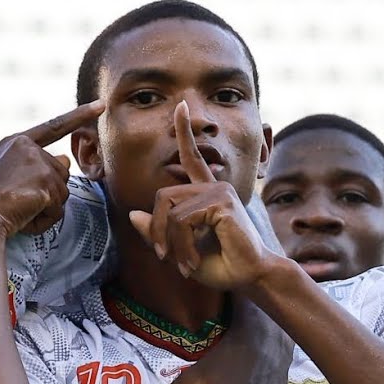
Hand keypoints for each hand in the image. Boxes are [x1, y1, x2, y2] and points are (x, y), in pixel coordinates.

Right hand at [0, 100, 103, 236]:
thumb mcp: (8, 176)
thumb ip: (35, 164)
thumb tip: (66, 158)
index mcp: (16, 142)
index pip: (54, 127)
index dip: (79, 116)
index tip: (100, 105)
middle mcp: (28, 148)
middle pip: (60, 171)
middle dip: (48, 192)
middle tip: (19, 202)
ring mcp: (38, 163)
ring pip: (62, 191)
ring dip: (46, 207)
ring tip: (20, 210)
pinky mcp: (46, 182)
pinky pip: (57, 209)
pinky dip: (45, 219)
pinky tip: (25, 218)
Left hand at [127, 100, 272, 290]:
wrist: (251, 277)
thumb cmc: (221, 265)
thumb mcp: (180, 249)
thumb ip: (158, 231)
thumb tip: (132, 213)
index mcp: (207, 193)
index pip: (193, 157)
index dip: (184, 132)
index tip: (181, 106)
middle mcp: (214, 186)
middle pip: (163, 196)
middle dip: (157, 231)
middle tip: (164, 258)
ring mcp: (220, 191)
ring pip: (171, 211)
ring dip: (170, 244)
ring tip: (183, 266)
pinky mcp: (222, 202)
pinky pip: (183, 220)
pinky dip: (181, 246)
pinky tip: (193, 262)